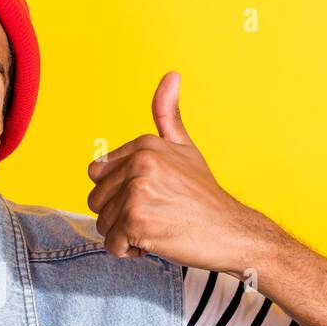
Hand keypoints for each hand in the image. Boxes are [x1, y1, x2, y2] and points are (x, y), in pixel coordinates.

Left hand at [87, 72, 267, 272]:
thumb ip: (168, 115)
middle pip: (95, 200)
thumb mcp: (184, 148)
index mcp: (143, 145)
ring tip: (156, 226)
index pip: (97, 174)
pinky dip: (128, 250)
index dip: (117, 192)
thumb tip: (170, 75)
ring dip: (124, 234)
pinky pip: (111, 243)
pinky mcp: (136, 220)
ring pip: (102, 223)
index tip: (149, 195)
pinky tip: (154, 241)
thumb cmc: (204, 195)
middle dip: (118, 215)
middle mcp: (139, 163)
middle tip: (154, 214)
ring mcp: (137, 191)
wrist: (231, 232)